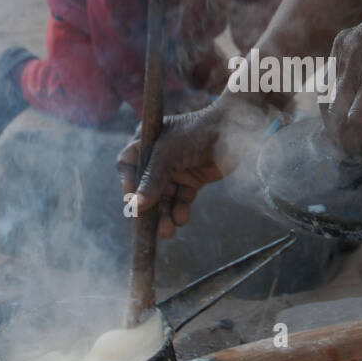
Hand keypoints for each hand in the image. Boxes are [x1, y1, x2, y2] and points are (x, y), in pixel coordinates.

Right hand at [116, 97, 266, 236]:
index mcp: (147, 143)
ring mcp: (176, 169)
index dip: (128, 184)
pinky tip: (181, 217)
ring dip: (165, 214)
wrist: (233, 130)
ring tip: (167, 230)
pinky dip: (180, 210)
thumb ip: (151, 180)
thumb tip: (135, 206)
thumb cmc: (196, 131)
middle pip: (147, 188)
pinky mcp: (193, 179)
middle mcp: (159, 158)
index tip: (131, 203)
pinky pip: (181, 199)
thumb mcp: (168, 154)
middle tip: (149, 229)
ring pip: (164, 198)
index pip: (128, 166)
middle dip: (149, 208)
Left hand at [325, 0, 361, 160]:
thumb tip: (350, 93)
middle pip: (335, 114)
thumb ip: (354, 60)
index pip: (323, 94)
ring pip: (356, 123)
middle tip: (354, 151)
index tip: (341, 132)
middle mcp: (354, 62)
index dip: (330, 120)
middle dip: (342, 139)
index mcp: (342, 49)